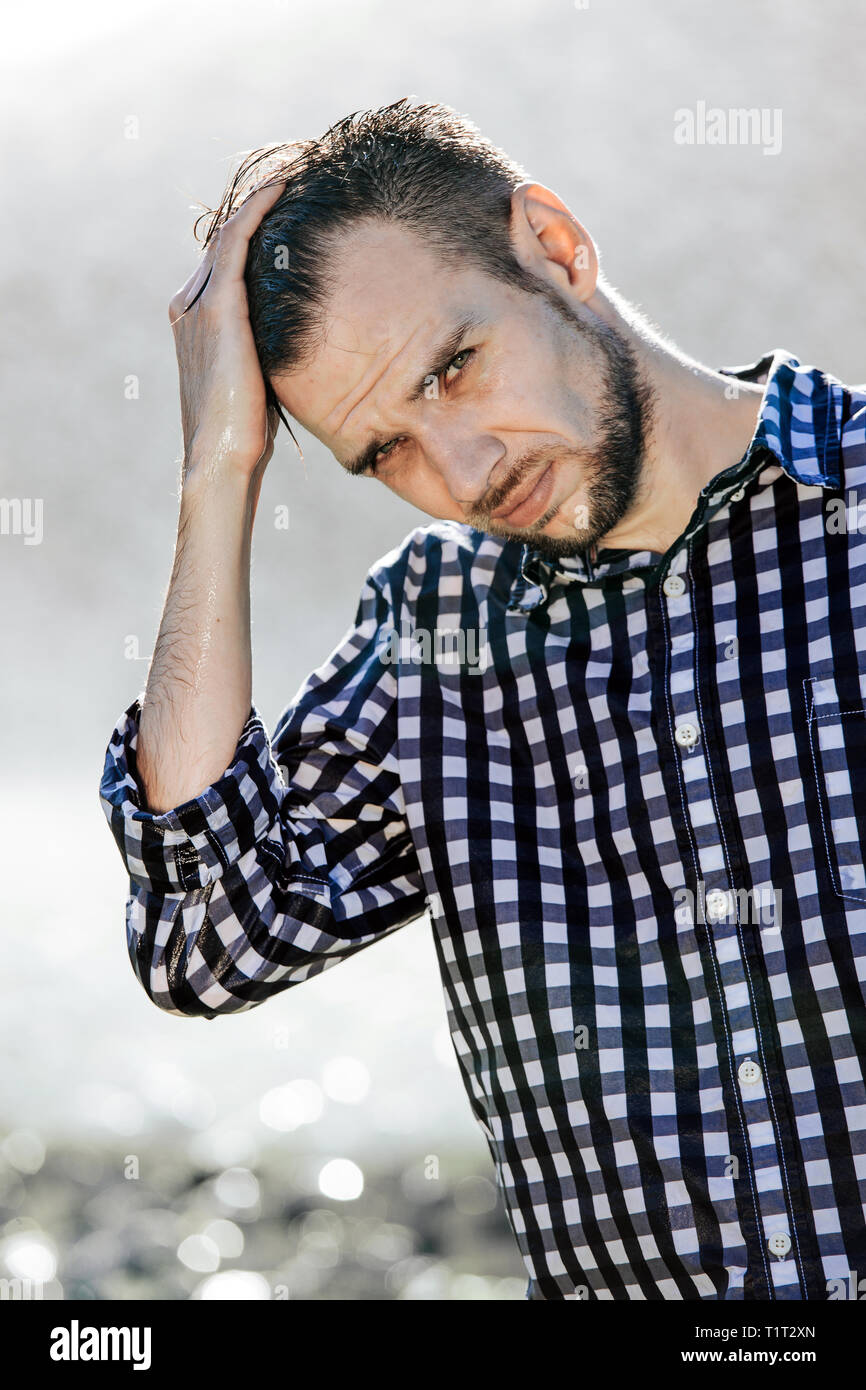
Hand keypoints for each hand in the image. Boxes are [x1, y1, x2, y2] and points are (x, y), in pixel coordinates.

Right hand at [168, 180, 286, 478]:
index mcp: (195, 322)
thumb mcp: (258, 380)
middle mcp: (189, 305)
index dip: (254, 229)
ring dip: (261, 197)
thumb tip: (306, 344)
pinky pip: (238, 240)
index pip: (225, 262)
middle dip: (258, 205)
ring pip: (230, 233)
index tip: (288, 204)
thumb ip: (267, 351)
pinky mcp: (219, 307)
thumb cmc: (246, 434)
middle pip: (224, 241)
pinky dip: (258, 208)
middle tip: (297, 171)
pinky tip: (282, 185)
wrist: (221, 457)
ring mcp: (199, 304)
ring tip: (294, 167)